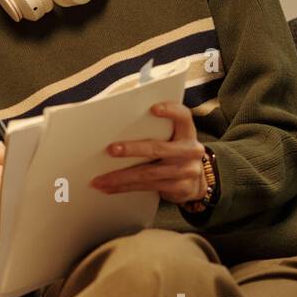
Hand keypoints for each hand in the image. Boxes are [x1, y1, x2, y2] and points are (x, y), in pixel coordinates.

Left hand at [90, 101, 208, 206]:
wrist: (196, 182)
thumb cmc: (175, 154)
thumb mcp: (174, 139)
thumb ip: (157, 131)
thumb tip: (116, 127)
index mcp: (187, 133)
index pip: (183, 116)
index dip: (170, 111)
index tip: (153, 109)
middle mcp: (190, 150)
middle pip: (158, 149)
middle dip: (132, 149)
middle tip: (110, 150)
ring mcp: (186, 171)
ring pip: (148, 173)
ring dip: (121, 177)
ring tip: (100, 179)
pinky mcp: (180, 188)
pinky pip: (147, 187)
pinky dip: (125, 188)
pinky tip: (110, 188)